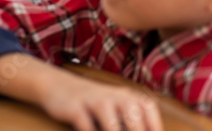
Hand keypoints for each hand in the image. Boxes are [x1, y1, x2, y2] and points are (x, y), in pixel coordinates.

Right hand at [40, 78, 162, 130]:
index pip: (148, 110)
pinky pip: (88, 128)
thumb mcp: (116, 106)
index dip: (153, 127)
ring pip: (112, 127)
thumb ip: (132, 121)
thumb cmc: (93, 104)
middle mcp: (114, 96)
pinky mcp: (76, 108)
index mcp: (127, 95)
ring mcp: (94, 101)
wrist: (57, 85)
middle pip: (134, 122)